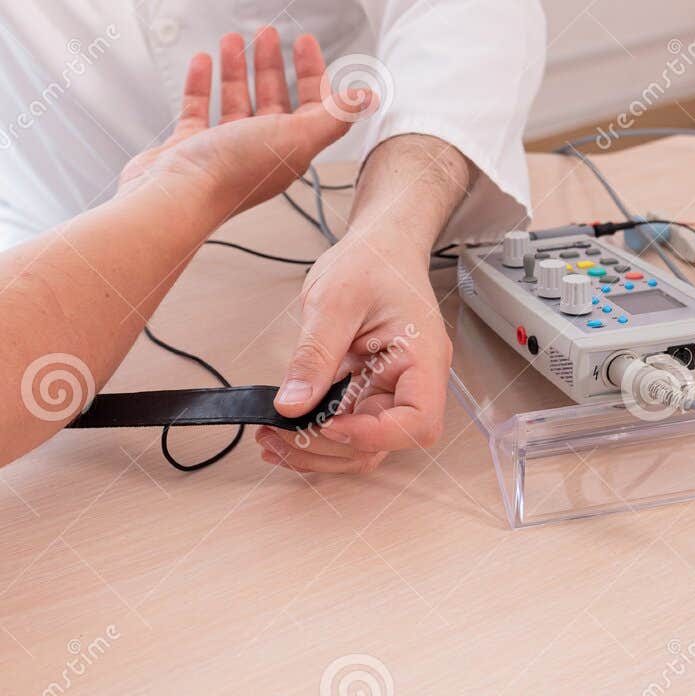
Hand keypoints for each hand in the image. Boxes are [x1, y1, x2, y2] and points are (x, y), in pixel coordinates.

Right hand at [119, 29, 364, 214]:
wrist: (175, 196)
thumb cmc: (232, 170)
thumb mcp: (296, 136)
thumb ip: (335, 116)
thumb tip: (370, 99)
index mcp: (289, 150)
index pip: (311, 107)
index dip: (312, 73)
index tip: (305, 42)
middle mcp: (258, 150)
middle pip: (273, 100)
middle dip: (272, 65)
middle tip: (267, 33)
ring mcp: (222, 149)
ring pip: (235, 102)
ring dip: (236, 70)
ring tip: (231, 39)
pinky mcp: (189, 148)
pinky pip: (198, 109)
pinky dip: (202, 84)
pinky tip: (203, 61)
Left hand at [258, 235, 452, 476]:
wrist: (380, 246)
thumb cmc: (373, 261)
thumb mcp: (335, 301)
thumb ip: (315, 355)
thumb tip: (292, 404)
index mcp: (422, 358)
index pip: (418, 423)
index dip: (374, 435)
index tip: (328, 424)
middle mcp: (411, 382)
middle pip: (383, 443)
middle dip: (329, 447)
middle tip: (279, 434)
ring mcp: (389, 389)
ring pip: (361, 445)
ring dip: (316, 449)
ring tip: (272, 437)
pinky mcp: (365, 389)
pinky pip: (344, 425)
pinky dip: (312, 434)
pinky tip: (282, 429)